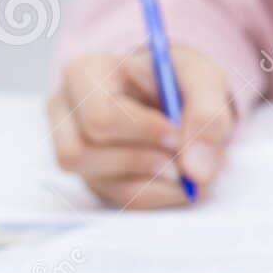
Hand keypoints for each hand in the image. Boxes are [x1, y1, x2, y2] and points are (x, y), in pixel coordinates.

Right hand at [48, 46, 235, 208]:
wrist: (178, 90)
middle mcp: (66, 112)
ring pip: (99, 181)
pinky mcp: (92, 176)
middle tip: (190, 157)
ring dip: (154, 180)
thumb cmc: (181, 77)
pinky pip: (119, 198)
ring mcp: (72, 148)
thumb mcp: (203, 77)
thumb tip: (197, 170)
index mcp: (85, 74)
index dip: (142, 132)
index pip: (98, 116)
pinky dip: (160, 193)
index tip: (179, 134)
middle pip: (83, 154)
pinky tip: (183, 176)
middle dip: (145, 160)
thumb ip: (207, 113)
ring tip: (191, 165)